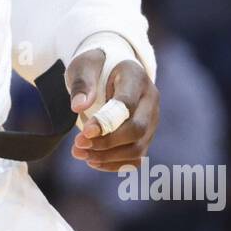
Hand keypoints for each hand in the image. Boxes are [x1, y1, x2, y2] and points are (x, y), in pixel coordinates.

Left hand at [66, 51, 158, 171]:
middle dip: (106, 142)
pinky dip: (114, 164)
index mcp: (136, 77)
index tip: (85, 132)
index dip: (106, 122)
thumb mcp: (84, 66)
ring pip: (137, 148)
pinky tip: (92, 161)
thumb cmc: (96, 67)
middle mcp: (150, 100)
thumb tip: (78, 106)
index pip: (127, 104)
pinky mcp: (146, 135)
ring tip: (79, 153)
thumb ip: (82, 83)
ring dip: (107, 157)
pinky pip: (135, 158)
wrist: (111, 70)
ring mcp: (151, 119)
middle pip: (137, 129)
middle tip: (78, 145)